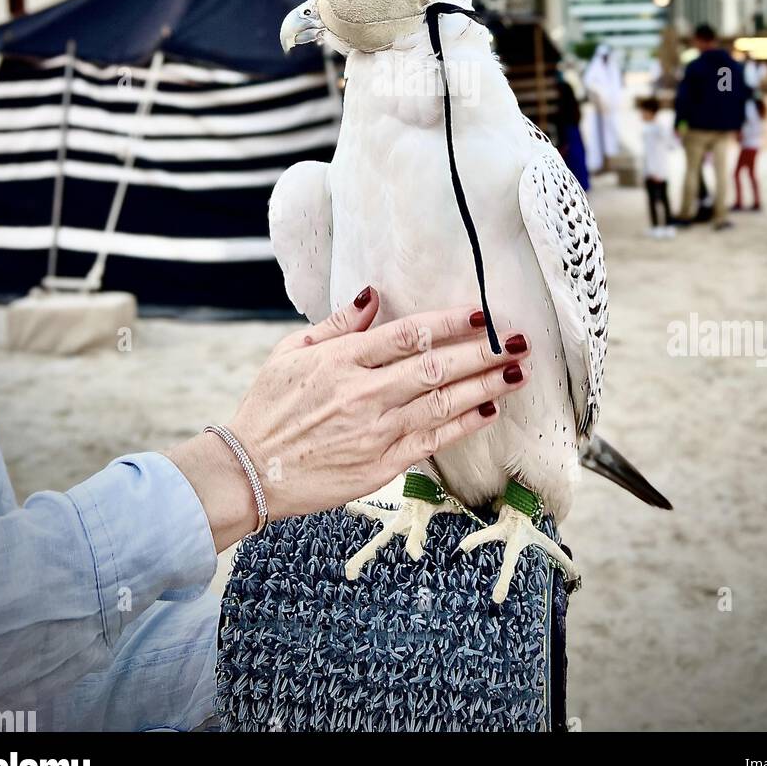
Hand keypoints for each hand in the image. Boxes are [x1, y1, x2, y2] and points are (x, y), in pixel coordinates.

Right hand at [167, 287, 530, 550]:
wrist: (249, 472)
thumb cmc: (269, 407)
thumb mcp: (291, 352)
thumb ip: (338, 324)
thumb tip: (374, 293)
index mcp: (340, 361)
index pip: (407, 334)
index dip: (447, 323)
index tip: (479, 314)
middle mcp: (363, 394)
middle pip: (434, 367)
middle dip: (481, 352)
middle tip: (517, 341)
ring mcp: (375, 432)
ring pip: (441, 404)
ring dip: (484, 387)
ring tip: (516, 372)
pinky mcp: (381, 466)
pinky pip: (433, 441)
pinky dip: (463, 425)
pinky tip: (489, 411)